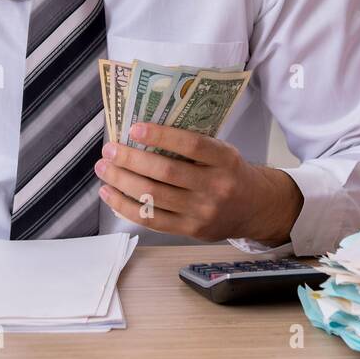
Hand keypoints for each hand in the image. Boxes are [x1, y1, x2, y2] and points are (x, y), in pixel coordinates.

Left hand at [94, 121, 303, 244]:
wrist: (255, 208)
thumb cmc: (229, 172)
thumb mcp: (222, 152)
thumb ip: (193, 145)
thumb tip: (143, 133)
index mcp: (224, 159)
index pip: (191, 145)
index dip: (161, 137)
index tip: (134, 128)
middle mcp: (215, 186)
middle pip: (166, 173)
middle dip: (131, 160)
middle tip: (109, 150)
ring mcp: (202, 211)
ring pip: (154, 197)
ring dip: (122, 182)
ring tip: (104, 169)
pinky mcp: (190, 230)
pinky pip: (152, 220)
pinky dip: (126, 206)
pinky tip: (110, 195)